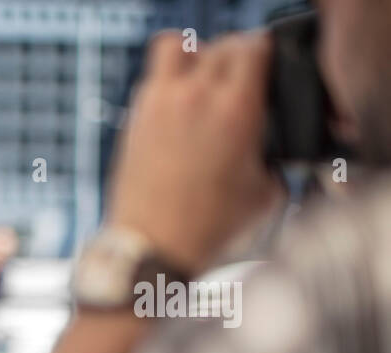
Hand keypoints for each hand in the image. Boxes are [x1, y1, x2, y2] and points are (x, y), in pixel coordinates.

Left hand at [106, 29, 282, 274]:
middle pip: (220, 45)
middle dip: (235, 58)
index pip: (255, 47)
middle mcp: (196, 96)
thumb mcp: (266, 194)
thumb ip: (276, 159)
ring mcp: (159, 104)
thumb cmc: (208, 228)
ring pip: (177, 47)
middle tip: (240, 84)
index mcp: (237, 108)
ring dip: (194, 57)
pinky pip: (151, 78)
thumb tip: (273, 151)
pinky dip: (166, 81)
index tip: (266, 74)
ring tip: (204, 84)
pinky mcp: (134, 120)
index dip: (265, 56)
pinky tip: (178, 108)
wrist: (152, 247)